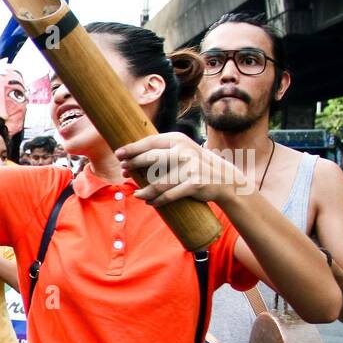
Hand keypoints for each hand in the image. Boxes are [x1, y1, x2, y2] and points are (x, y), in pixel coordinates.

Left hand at [116, 133, 243, 206]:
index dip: (132, 149)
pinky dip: (157, 200)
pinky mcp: (194, 184)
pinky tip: (151, 202)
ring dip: (144, 191)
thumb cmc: (193, 166)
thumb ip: (159, 154)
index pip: (150, 142)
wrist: (223, 178)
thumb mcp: (180, 152)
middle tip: (124, 172)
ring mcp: (190, 167)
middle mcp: (184, 151)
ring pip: (158, 182)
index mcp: (178, 140)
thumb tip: (128, 164)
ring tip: (138, 195)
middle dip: (134, 165)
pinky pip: (169, 195)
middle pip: (151, 159)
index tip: (118, 154)